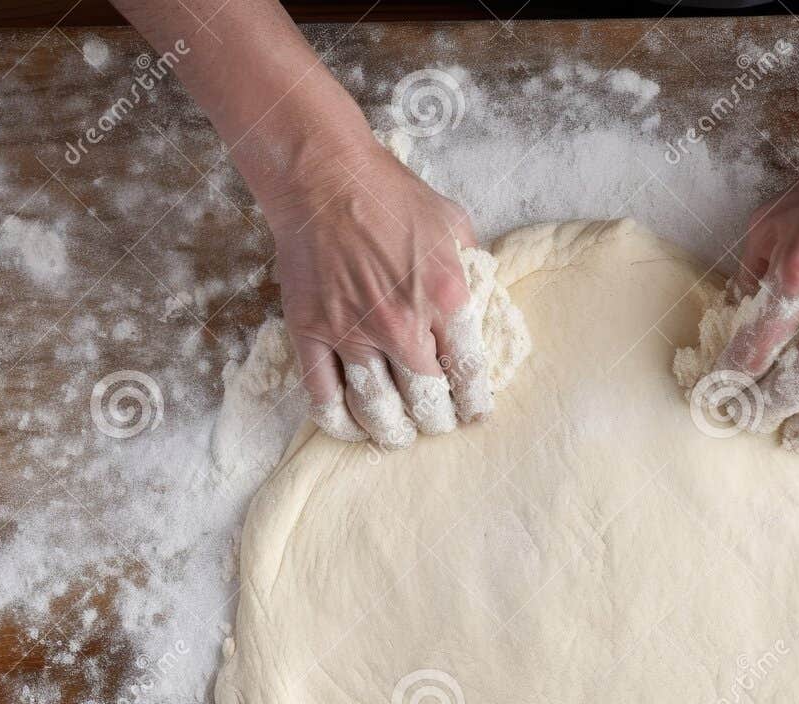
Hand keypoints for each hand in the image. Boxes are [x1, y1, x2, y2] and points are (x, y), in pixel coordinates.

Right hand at [258, 141, 490, 448]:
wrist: (322, 175)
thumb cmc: (391, 194)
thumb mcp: (453, 224)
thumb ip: (473, 271)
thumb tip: (487, 306)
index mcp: (445, 299)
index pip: (469, 375)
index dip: (474, 404)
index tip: (474, 413)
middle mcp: (401, 324)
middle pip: (426, 402)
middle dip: (437, 422)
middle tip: (438, 422)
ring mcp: (352, 333)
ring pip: (377, 410)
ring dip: (394, 431)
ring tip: (401, 433)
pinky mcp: (311, 333)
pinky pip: (325, 398)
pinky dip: (341, 424)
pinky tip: (354, 429)